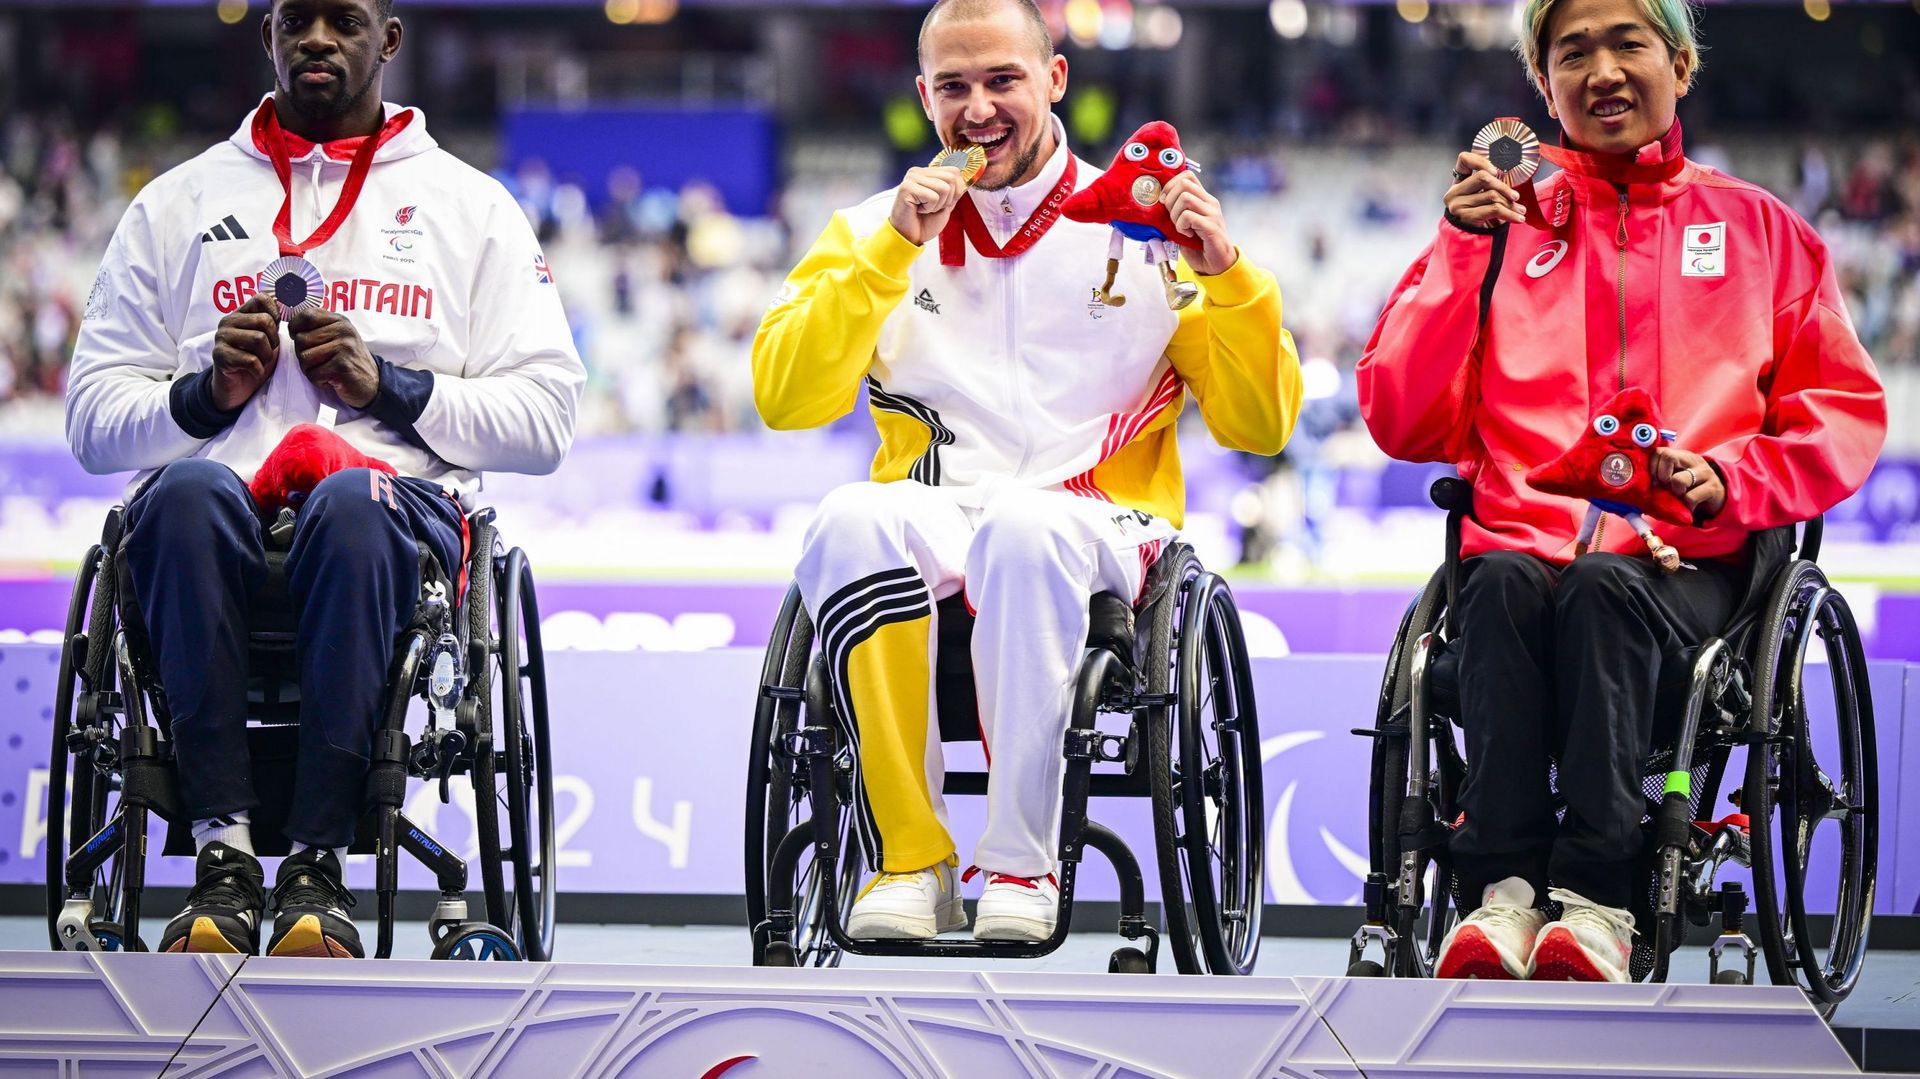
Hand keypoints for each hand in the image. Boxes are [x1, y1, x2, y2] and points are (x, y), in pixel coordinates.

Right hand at [209, 293, 280, 410]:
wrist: (237, 387)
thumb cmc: (255, 360)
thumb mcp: (268, 339)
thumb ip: (273, 322)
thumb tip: (288, 303)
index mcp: (240, 313)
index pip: (262, 298)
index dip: (276, 314)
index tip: (275, 330)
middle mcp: (228, 321)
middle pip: (264, 320)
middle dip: (274, 341)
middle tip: (267, 352)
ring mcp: (221, 337)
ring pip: (259, 339)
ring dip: (267, 356)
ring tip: (260, 362)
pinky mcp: (219, 355)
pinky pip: (251, 360)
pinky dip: (259, 370)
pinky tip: (254, 371)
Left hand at [288, 307, 379, 408]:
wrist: (373, 384)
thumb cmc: (348, 360)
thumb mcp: (338, 337)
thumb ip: (319, 328)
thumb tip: (290, 327)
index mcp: (340, 321)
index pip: (306, 315)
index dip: (296, 328)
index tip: (302, 339)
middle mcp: (343, 331)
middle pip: (301, 339)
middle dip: (304, 354)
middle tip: (321, 361)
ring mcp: (344, 348)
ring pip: (304, 358)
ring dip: (311, 370)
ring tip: (327, 370)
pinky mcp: (342, 367)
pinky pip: (313, 374)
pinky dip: (319, 381)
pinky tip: (332, 379)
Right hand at [888, 164, 970, 245]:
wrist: (909, 238)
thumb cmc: (925, 222)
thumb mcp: (946, 204)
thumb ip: (954, 190)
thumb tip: (966, 180)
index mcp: (927, 172)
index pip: (954, 171)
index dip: (956, 190)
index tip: (943, 203)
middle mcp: (918, 172)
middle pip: (951, 178)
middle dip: (948, 199)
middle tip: (933, 207)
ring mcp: (911, 178)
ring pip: (944, 188)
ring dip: (938, 205)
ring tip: (925, 209)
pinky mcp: (907, 188)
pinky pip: (933, 197)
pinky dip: (929, 208)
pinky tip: (918, 210)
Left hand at [1159, 172, 1236, 274]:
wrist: (1215, 265)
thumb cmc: (1197, 245)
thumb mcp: (1182, 224)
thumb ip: (1173, 211)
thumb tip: (1156, 203)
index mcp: (1203, 198)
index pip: (1187, 175)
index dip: (1170, 184)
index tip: (1164, 201)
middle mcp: (1209, 202)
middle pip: (1184, 184)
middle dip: (1170, 200)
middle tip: (1171, 217)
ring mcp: (1212, 213)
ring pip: (1185, 198)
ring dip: (1174, 215)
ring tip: (1179, 228)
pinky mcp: (1212, 226)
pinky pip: (1189, 216)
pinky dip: (1181, 226)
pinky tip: (1186, 235)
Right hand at [1445, 151, 1526, 229]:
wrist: (1468, 240)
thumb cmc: (1478, 215)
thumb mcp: (1481, 197)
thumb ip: (1489, 184)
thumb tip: (1509, 177)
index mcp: (1458, 182)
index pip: (1464, 160)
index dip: (1481, 161)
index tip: (1496, 171)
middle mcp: (1454, 192)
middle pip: (1482, 177)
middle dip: (1503, 186)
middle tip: (1515, 196)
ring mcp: (1458, 205)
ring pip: (1492, 195)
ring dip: (1510, 204)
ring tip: (1520, 210)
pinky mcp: (1466, 217)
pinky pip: (1494, 209)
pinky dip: (1510, 214)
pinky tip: (1518, 218)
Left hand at [1653, 447, 1726, 520]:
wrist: (1718, 497)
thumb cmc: (1689, 489)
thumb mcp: (1674, 478)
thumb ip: (1660, 477)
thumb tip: (1638, 489)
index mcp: (1681, 456)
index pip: (1659, 451)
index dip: (1652, 467)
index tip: (1656, 480)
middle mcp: (1693, 460)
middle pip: (1667, 457)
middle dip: (1661, 476)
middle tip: (1667, 488)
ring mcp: (1705, 472)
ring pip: (1678, 480)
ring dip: (1675, 493)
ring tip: (1680, 497)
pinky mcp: (1713, 487)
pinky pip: (1690, 497)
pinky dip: (1686, 505)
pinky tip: (1689, 506)